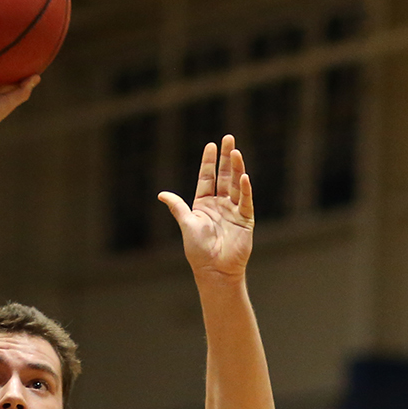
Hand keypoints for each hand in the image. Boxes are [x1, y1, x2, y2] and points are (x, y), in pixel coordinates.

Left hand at [160, 135, 254, 278]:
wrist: (215, 270)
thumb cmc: (198, 250)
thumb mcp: (186, 225)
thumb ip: (177, 207)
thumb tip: (161, 194)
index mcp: (203, 204)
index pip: (207, 178)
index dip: (209, 162)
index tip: (210, 145)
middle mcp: (219, 205)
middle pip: (224, 176)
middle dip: (226, 158)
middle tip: (228, 138)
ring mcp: (233, 211)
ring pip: (236, 185)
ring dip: (236, 169)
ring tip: (235, 152)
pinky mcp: (245, 220)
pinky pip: (246, 201)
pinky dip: (245, 189)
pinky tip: (244, 176)